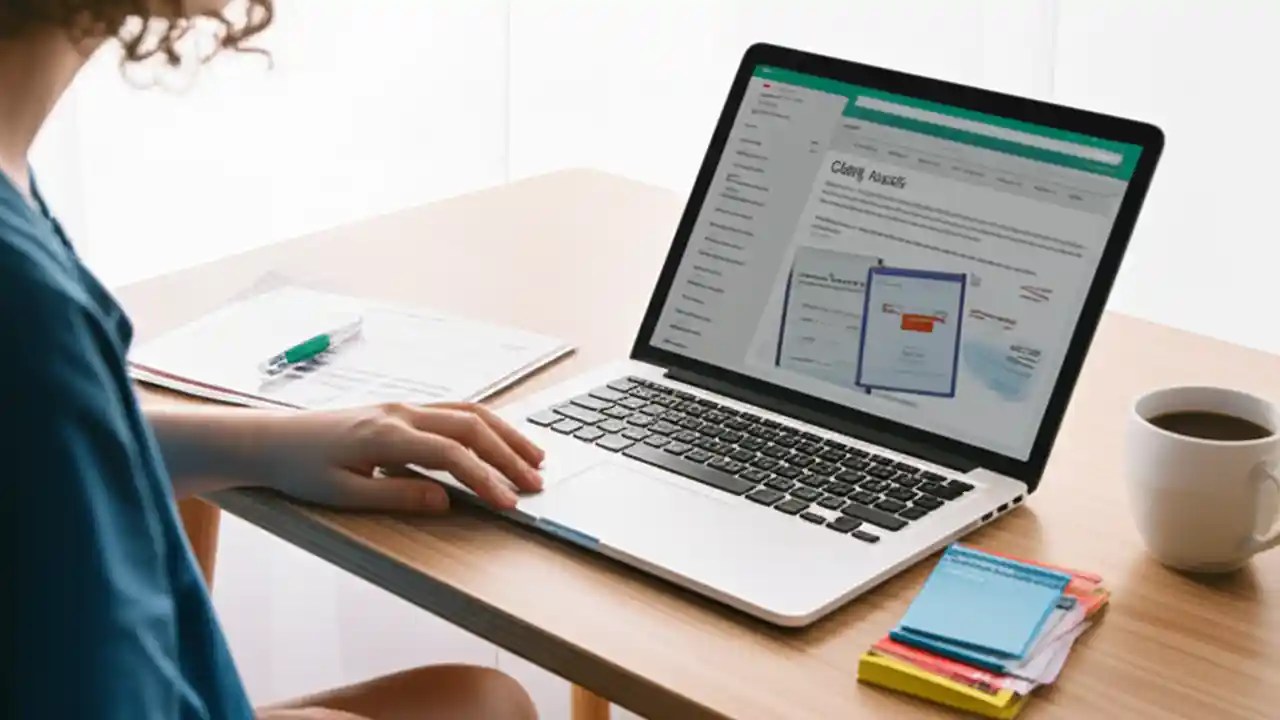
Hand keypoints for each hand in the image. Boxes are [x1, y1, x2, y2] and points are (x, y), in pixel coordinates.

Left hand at [257, 403, 544, 512]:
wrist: (271, 440)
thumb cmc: (301, 469)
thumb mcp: (342, 494)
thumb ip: (397, 495)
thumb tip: (446, 500)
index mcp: (386, 434)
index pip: (452, 453)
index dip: (485, 478)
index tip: (509, 503)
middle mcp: (402, 413)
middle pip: (471, 426)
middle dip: (509, 455)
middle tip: (537, 484)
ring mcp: (404, 407)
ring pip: (469, 412)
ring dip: (505, 435)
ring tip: (535, 459)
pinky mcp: (403, 410)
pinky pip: (455, 411)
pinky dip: (486, 425)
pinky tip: (501, 441)